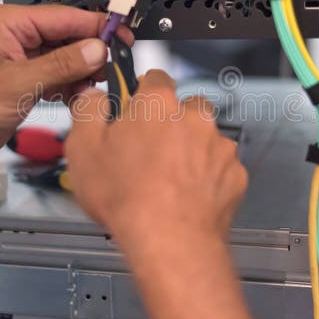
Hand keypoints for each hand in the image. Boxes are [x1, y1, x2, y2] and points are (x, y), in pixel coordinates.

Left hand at [0, 4, 132, 165]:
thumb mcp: (17, 84)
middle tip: (114, 64)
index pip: (64, 16)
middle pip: (67, 35)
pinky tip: (78, 95)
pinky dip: (71, 86)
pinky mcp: (23, 80)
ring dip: (82, 71)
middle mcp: (15, 36)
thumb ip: (61, 65)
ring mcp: (20, 59)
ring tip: (95, 85)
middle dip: (91, 52)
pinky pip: (57, 75)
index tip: (121, 34)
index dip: (96, 26)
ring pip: (66, 57)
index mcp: (9, 23)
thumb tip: (95, 49)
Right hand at [65, 71, 267, 318]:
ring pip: (206, 138)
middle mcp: (195, 117)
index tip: (134, 110)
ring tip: (169, 181)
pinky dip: (208, 178)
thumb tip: (94, 95)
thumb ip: (88, 111)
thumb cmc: (125, 195)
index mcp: (158, 103)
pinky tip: (188, 197)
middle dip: (171, 123)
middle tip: (150, 153)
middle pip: (186, 107)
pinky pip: (221, 169)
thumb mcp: (83, 149)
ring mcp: (220, 146)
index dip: (142, 92)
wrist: (169, 241)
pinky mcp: (235, 175)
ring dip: (191, 151)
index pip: (155, 77)